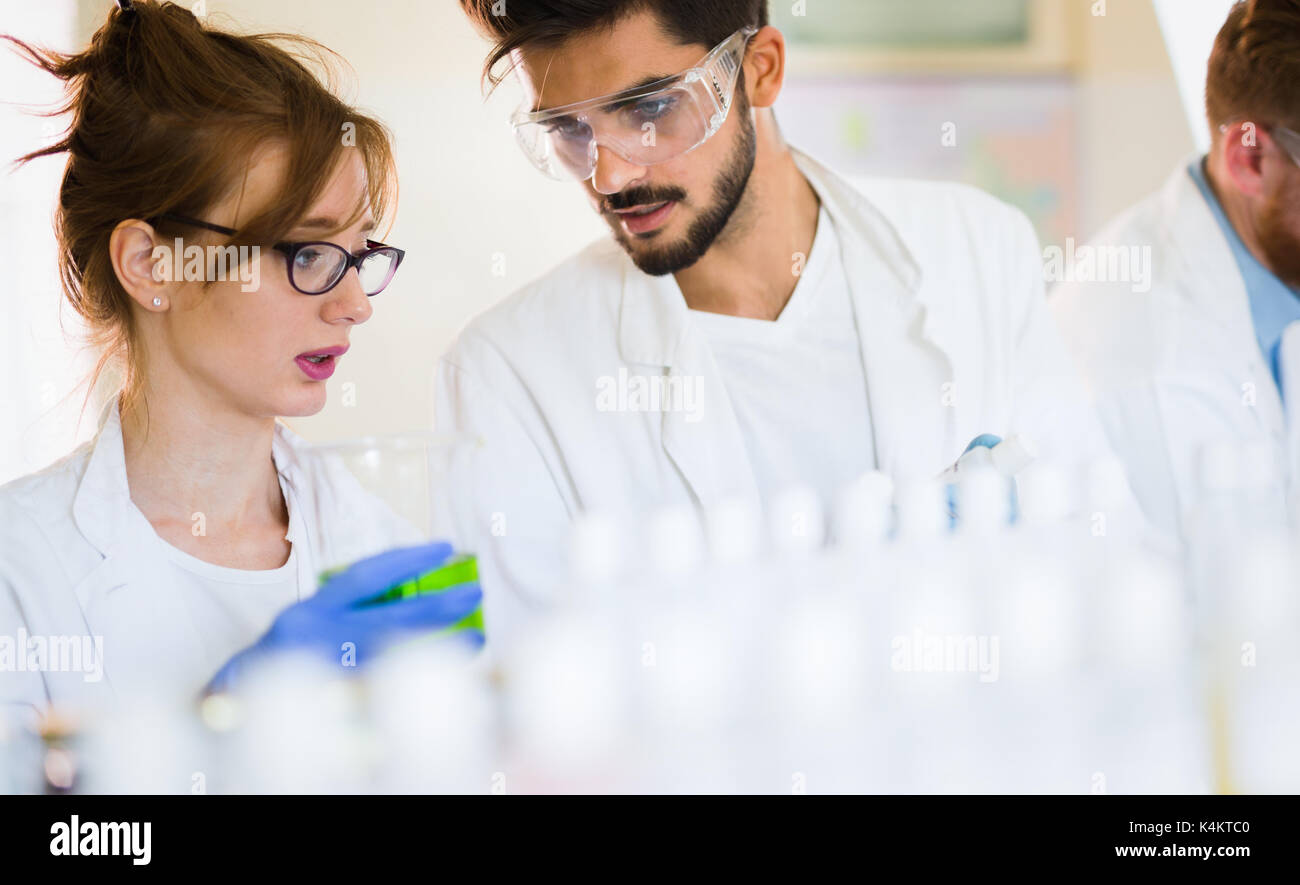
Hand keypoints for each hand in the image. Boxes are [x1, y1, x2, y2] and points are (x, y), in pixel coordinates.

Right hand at [206, 542, 482, 693]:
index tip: (444, 548)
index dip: (406, 559)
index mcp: (308, 614)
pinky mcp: (324, 714)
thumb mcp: (309, 628)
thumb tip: (420, 607)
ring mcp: (317, 678)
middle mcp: (310, 640)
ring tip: (475, 640)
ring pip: (389, 660)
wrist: (224, 712)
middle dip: (435, 607)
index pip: (363, 577)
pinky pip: (381, 698)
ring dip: (435, 650)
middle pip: (386, 621)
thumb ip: (349, 615)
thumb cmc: (281, 665)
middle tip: (475, 594)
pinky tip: (443, 681)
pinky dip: (414, 687)